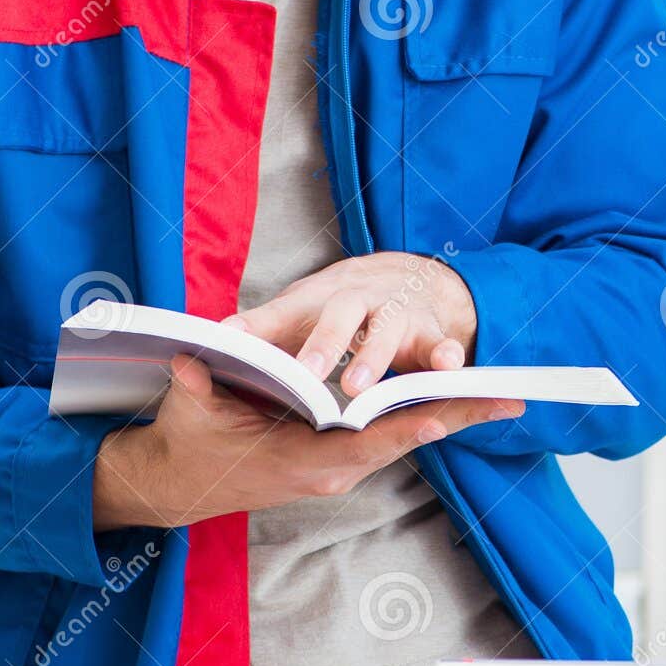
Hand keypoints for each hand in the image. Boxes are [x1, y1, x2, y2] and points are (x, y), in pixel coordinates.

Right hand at [92, 351, 521, 530]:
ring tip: (496, 397)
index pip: (370, 440)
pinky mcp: (333, 462)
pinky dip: (417, 419)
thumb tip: (193, 363)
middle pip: (403, 441)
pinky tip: (449, 400)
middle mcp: (328, 471)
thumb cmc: (187, 443)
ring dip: (445, 417)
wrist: (176, 484)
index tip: (459, 413)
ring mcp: (334, 470)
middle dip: (455, 417)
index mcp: (301, 461)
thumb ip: (197, 387)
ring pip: (399, 440)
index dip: (417, 424)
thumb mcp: (191, 410)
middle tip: (510, 399)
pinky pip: (385, 439)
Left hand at [220, 252, 478, 396]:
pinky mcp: (433, 332)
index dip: (269, 329)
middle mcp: (360, 300)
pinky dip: (446, 353)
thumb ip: (262, 327)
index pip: (290, 310)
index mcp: (321, 297)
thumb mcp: (299, 312)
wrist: (407, 278)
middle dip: (325, 344)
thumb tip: (216, 337)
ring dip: (376, 357)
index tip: (249, 347)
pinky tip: (449, 368)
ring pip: (389, 329)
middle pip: (341, 316)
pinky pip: (441, 343)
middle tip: (311, 376)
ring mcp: (398, 313)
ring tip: (359, 387)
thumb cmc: (339, 306)